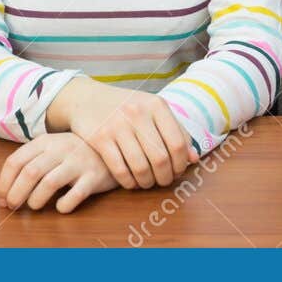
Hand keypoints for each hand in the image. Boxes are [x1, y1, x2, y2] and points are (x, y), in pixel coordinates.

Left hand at [0, 132, 119, 212]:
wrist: (113, 145)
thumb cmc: (74, 153)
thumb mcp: (52, 149)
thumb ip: (31, 163)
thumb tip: (5, 194)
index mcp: (45, 141)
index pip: (16, 161)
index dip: (4, 183)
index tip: (2, 199)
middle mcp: (61, 149)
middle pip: (30, 173)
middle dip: (16, 194)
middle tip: (14, 207)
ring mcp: (78, 162)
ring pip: (49, 183)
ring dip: (36, 200)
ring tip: (36, 206)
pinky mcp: (94, 177)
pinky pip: (74, 195)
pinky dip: (63, 206)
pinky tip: (61, 207)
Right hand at [53, 77, 197, 189]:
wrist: (88, 98)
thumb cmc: (128, 107)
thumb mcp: (154, 110)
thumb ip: (177, 131)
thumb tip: (193, 159)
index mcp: (156, 105)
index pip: (178, 143)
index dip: (181, 164)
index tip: (177, 172)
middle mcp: (138, 113)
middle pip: (160, 158)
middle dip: (165, 177)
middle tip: (163, 181)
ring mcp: (117, 126)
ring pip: (140, 167)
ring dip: (147, 182)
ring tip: (148, 183)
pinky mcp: (99, 138)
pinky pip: (119, 170)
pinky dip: (129, 182)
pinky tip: (132, 182)